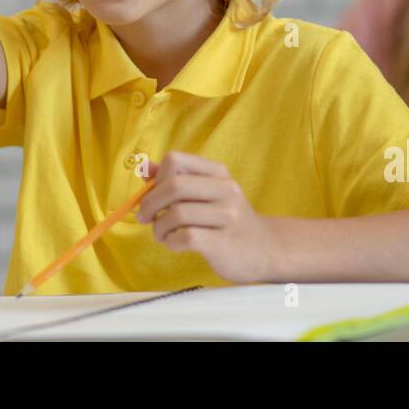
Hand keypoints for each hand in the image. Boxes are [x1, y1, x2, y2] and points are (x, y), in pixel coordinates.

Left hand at [136, 151, 278, 282]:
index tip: (151, 196)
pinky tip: (175, 244)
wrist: (264, 249)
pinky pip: (186, 237)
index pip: (175, 160)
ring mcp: (227, 215)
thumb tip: (143, 167)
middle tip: (145, 218)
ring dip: (159, 228)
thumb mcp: (205, 193)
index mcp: (217, 172)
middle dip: (150, 204)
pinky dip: (171, 242)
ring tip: (163, 235)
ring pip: (177, 213)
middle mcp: (225, 189)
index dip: (156, 179)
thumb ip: (174, 179)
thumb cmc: (226, 220)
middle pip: (174, 185)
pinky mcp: (224, 242)